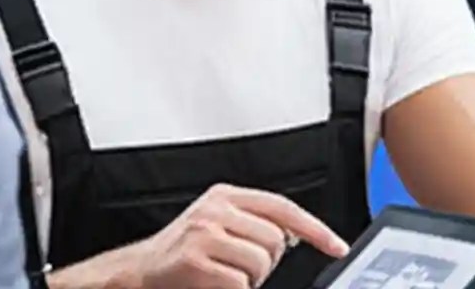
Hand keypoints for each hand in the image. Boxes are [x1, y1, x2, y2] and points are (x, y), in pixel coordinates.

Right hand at [131, 183, 349, 288]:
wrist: (137, 271)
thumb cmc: (181, 254)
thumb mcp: (218, 224)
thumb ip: (253, 222)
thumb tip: (296, 235)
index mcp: (225, 195)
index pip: (282, 207)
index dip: (315, 228)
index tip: (337, 246)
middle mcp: (215, 209)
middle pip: (275, 240)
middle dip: (266, 263)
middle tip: (240, 268)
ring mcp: (204, 233)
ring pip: (260, 262)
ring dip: (249, 280)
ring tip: (225, 277)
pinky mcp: (195, 260)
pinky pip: (239, 283)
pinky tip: (214, 285)